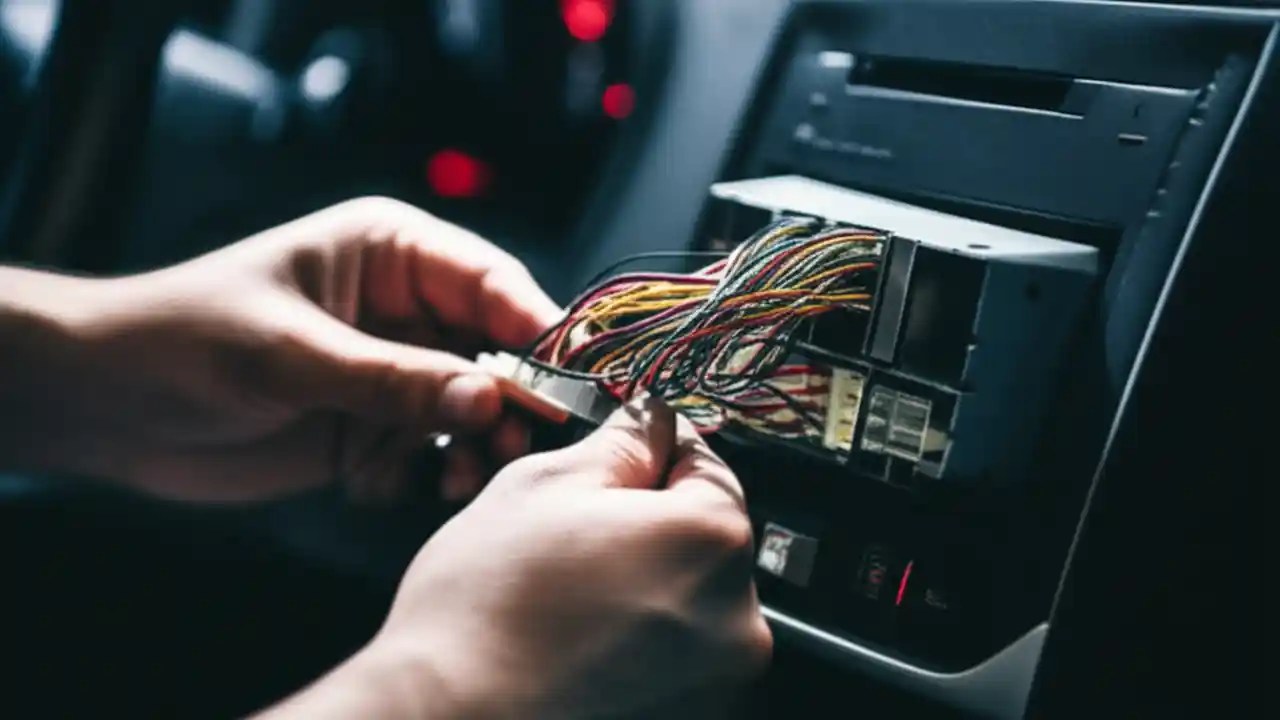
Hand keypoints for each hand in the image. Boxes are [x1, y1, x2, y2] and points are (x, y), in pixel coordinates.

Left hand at [4, 197, 559, 501]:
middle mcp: (406, 308)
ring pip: (473, 405)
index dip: (535, 328)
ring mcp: (393, 367)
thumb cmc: (187, 341)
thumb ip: (392, 378)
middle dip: (510, 398)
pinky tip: (401, 485)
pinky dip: (430, 469)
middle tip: (516, 444)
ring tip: (460, 477)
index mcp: (392, 251)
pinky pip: (433, 447)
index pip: (490, 281)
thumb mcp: (291, 354)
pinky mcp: (375, 423)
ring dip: (476, 443)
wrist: (113, 405)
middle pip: (496, 348)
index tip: (566, 381)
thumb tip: (490, 396)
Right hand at [259, 399, 772, 718]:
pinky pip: (676, 657)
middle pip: (703, 537)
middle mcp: (738, 619)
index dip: (653, 454)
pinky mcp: (692, 718)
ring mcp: (719, 681)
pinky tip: (580, 642)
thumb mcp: (544, 485)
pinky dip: (640, 644)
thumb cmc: (484, 614)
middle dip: (648, 524)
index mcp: (712, 541)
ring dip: (645, 585)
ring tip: (570, 598)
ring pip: (688, 599)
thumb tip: (650, 419)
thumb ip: (619, 442)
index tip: (617, 460)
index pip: (707, 463)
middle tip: (574, 537)